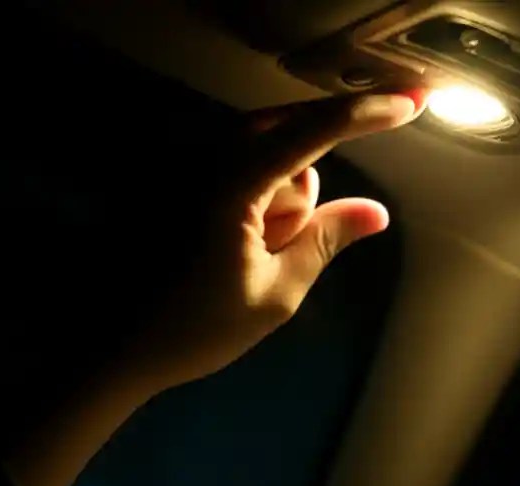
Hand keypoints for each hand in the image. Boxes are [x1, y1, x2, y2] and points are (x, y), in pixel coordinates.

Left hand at [0, 89, 426, 485]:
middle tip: (275, 253)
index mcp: (233, 181)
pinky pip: (232, 168)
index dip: (370, 114)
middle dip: (300, 191)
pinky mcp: (167, 177)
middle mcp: (202, 155)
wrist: (105, 348)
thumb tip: (377, 212)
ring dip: (272, 201)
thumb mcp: (275, 294)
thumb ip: (327, 240)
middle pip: (290, 139)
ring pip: (263, 155)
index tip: (414, 102)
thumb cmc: (192, 329)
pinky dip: (247, 199)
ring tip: (241, 260)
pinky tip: (223, 249)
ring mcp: (180, 163)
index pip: (317, 131)